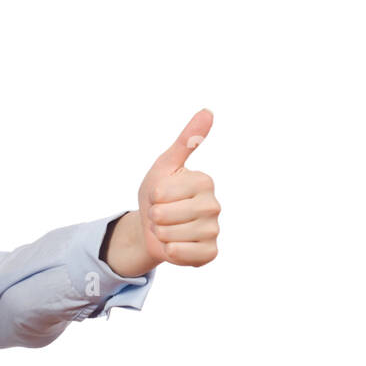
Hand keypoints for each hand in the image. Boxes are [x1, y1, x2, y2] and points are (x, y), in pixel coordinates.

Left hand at [138, 108, 220, 266]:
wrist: (152, 228)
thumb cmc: (158, 194)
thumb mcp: (165, 166)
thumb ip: (186, 141)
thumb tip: (207, 111)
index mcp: (204, 181)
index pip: (162, 193)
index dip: (152, 196)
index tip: (160, 195)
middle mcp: (214, 205)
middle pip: (165, 215)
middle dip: (154, 216)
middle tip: (161, 214)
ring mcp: (213, 230)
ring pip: (171, 236)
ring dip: (160, 234)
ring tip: (166, 228)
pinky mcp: (209, 253)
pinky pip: (182, 254)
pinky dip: (170, 252)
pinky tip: (174, 245)